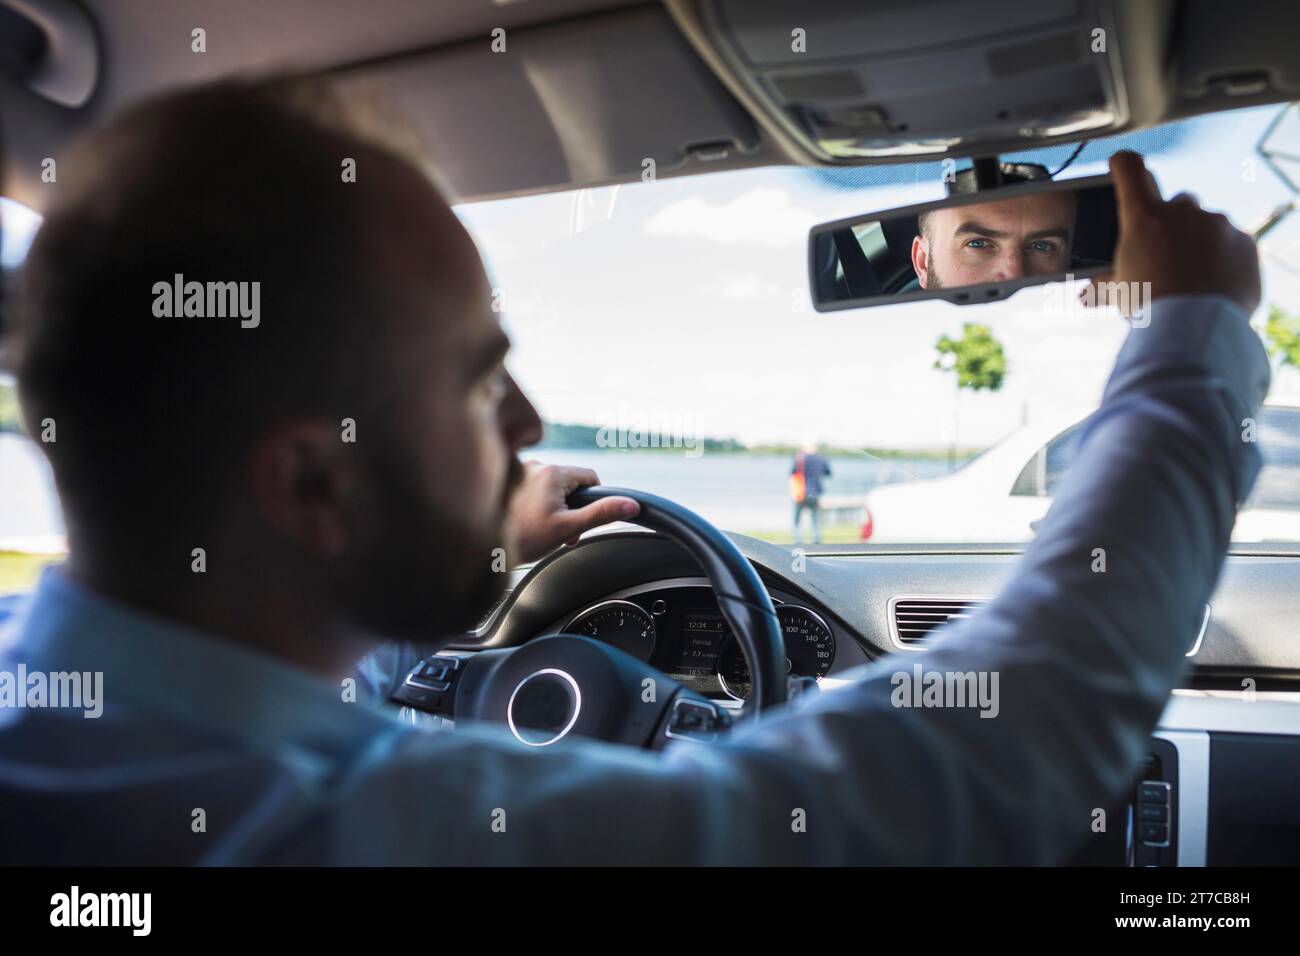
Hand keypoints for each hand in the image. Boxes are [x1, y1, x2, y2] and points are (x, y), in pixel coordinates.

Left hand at [507, 462, 639, 562]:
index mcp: (553, 471)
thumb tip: (631, 504)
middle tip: (562, 532)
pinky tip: (527, 522)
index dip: (592, 500)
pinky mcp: (506, 481)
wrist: (486, 549)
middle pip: (569, 482)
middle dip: (571, 506)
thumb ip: (601, 513)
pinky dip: (536, 504)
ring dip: (554, 506)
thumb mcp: (569, 527)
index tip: (581, 518)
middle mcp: (535, 465)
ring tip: (542, 529)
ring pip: (551, 486)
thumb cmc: (524, 538)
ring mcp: (518, 471)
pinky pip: (533, 487)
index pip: (590, 477)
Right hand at [1084, 150, 1259, 317]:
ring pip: (1205, 224)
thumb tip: (1087, 294)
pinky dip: (1223, 257)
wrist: (1195, 327)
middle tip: (1165, 256)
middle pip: (1175, 203)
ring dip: (1199, 243)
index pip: (1129, 168)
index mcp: (1144, 217)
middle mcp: (1182, 211)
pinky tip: (1213, 281)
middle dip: (1171, 224)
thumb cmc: (1150, 307)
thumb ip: (1104, 283)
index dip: (1123, 165)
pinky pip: (1231, 242)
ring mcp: (1217, 223)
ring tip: (1192, 276)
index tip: (1122, 167)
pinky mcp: (1244, 240)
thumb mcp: (1119, 292)